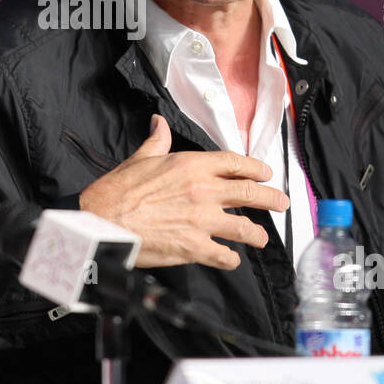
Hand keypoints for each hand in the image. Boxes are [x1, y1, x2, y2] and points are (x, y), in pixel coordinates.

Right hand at [78, 114, 283, 269]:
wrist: (102, 223)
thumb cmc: (116, 192)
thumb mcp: (139, 159)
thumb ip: (156, 142)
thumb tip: (158, 123)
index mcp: (191, 165)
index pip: (235, 163)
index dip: (257, 168)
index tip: (266, 173)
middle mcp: (203, 191)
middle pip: (251, 193)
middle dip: (272, 198)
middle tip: (282, 203)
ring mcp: (202, 221)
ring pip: (245, 228)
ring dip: (257, 234)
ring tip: (261, 237)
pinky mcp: (194, 248)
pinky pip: (225, 255)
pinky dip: (231, 259)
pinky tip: (231, 259)